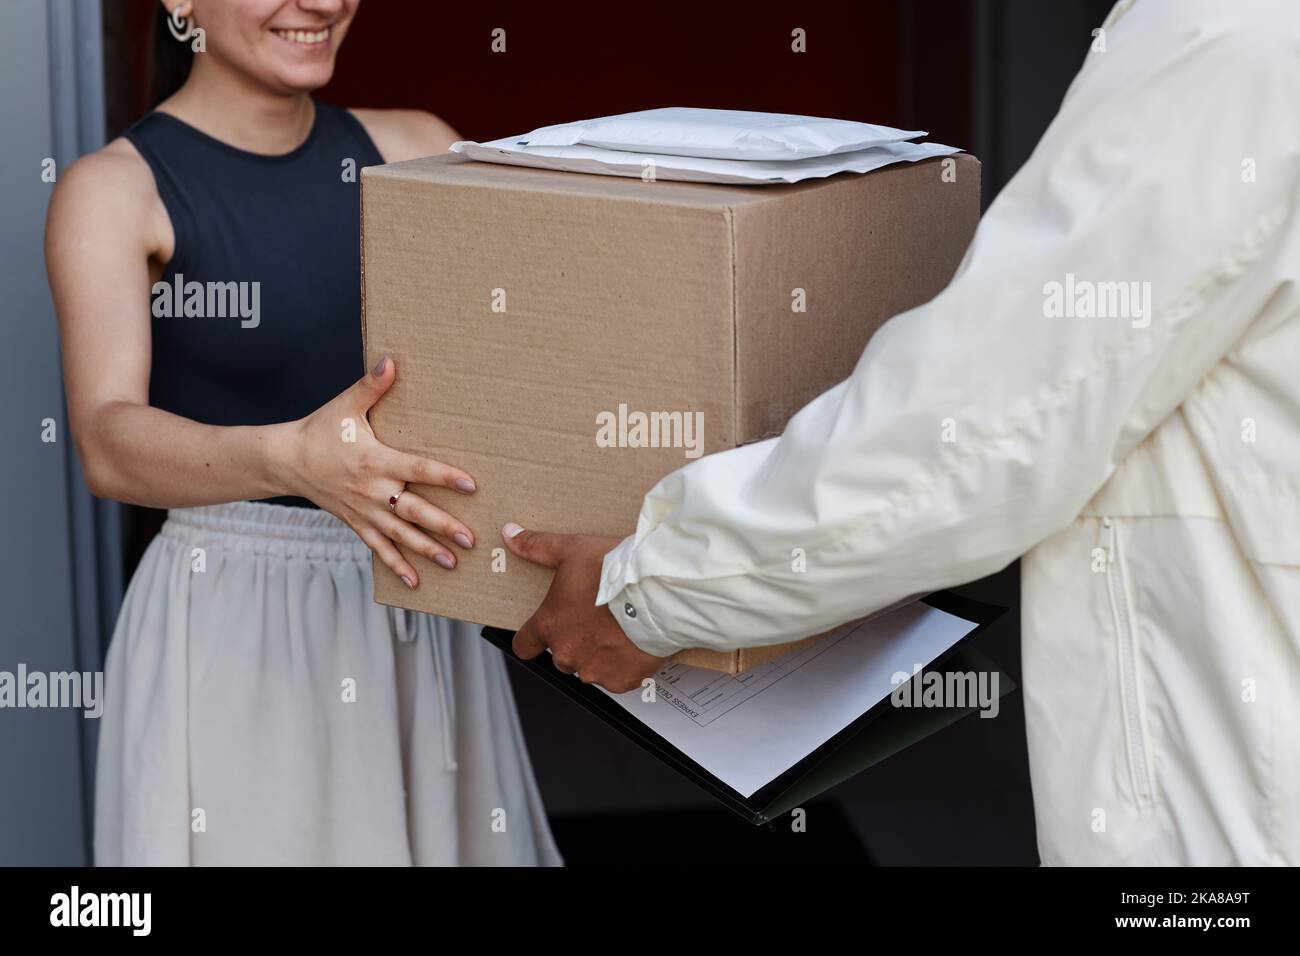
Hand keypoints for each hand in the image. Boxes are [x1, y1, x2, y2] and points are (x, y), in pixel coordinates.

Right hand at [278, 356, 477, 588]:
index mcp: (375, 460)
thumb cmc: (321, 430)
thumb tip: (391, 360)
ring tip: (453, 563)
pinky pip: (378, 548)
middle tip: (469, 539)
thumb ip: (371, 386)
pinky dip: (397, 565)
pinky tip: (416, 581)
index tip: (470, 484)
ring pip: (400, 535)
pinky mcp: (356, 523)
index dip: (444, 476)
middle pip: (413, 511)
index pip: (417, 468)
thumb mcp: (346, 406)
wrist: (286, 460)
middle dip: (442, 526)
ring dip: (426, 550)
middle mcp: (372, 490)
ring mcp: (364, 511)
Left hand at [502, 526, 666, 692]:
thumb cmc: (616, 574)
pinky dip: (624, 663)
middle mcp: (568, 653)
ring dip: (600, 653)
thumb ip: (537, 546)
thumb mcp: (571, 550)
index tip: (541, 632)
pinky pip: (618, 676)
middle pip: (562, 655)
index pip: (524, 645)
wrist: (658, 592)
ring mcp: (595, 670)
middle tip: (596, 618)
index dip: (531, 638)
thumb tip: (511, 536)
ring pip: (591, 666)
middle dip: (577, 640)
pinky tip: (633, 640)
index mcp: (551, 625)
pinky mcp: (622, 680)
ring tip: (619, 627)